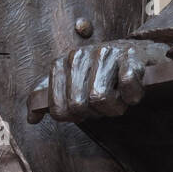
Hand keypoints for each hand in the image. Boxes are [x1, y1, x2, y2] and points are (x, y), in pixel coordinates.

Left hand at [29, 40, 168, 123]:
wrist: (141, 54)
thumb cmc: (105, 73)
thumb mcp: (72, 83)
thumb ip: (50, 97)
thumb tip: (31, 119)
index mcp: (63, 63)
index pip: (59, 109)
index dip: (75, 116)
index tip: (88, 108)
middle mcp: (80, 55)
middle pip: (79, 106)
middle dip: (96, 113)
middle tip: (107, 102)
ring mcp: (105, 52)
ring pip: (100, 99)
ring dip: (115, 106)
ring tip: (120, 96)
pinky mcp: (131, 55)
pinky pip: (126, 84)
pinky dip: (132, 94)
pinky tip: (133, 90)